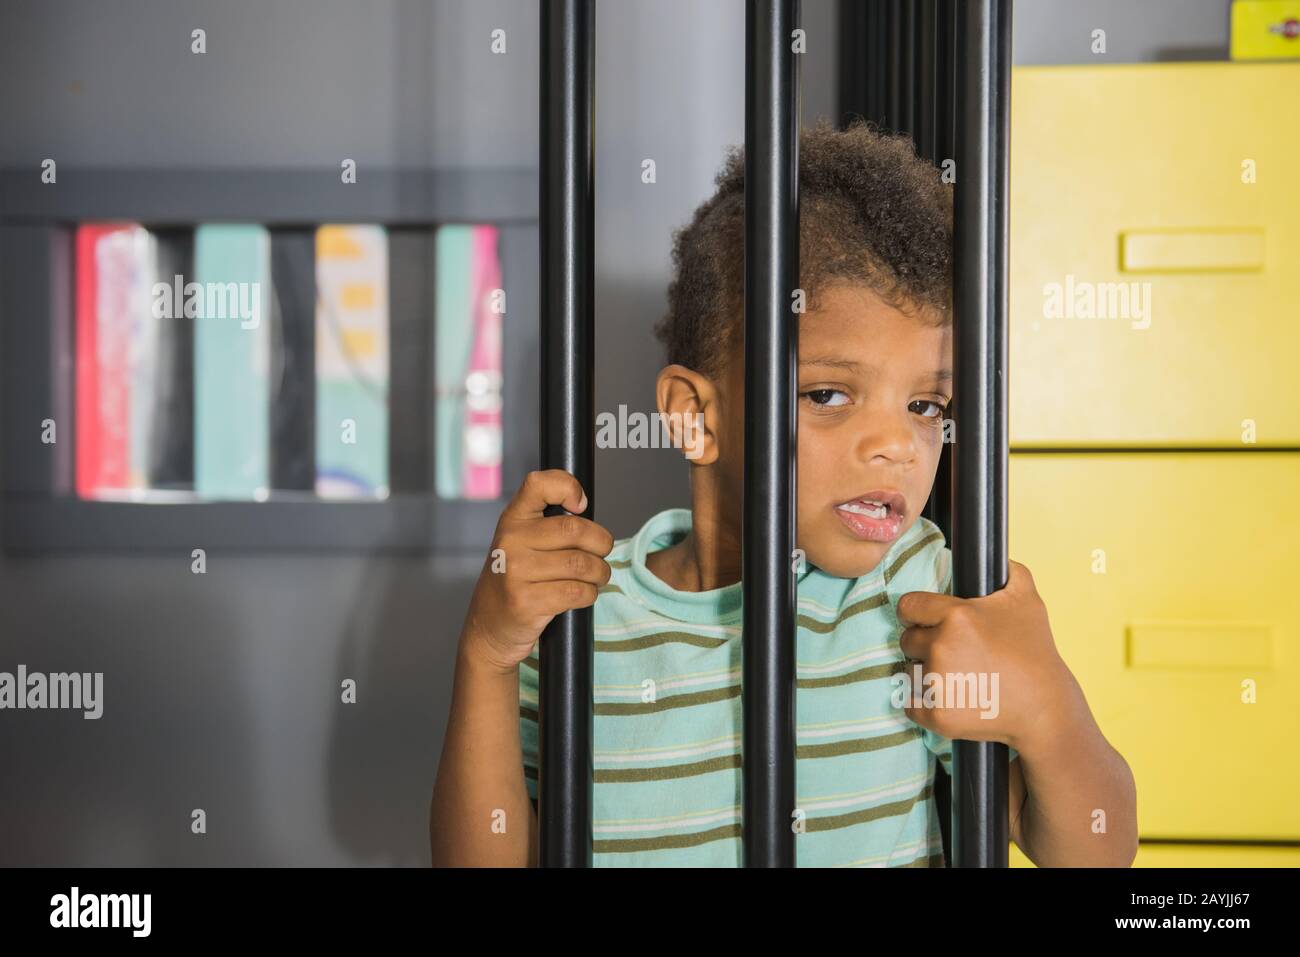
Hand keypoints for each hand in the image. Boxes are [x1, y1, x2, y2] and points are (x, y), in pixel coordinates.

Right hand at [461, 469, 614, 675]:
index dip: (568, 486)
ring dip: (600, 572)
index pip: (539, 484)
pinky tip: (582, 595)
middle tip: (602, 553)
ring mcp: (515, 572)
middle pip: (575, 529)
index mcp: (512, 520)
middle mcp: (510, 541)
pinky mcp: (525, 602)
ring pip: (581, 564)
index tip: (580, 505)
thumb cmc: (515, 581)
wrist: (489, 627)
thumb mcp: (520, 543)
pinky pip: (577, 592)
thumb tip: (582, 506)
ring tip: (596, 577)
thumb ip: (546, 522)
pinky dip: (589, 594)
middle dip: (601, 543)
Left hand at [895, 560, 1080, 756]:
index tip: (927, 622)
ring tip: (958, 677)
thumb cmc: (1035, 653)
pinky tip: (952, 698)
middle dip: (925, 644)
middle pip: (908, 639)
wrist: (1045, 708)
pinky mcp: (937, 713)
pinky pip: (910, 702)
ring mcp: (938, 682)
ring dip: (925, 672)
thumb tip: (993, 553)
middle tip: (955, 654)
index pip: (908, 606)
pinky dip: (924, 702)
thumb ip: (1007, 569)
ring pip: (910, 670)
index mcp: (957, 616)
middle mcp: (942, 646)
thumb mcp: (1027, 599)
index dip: (918, 614)